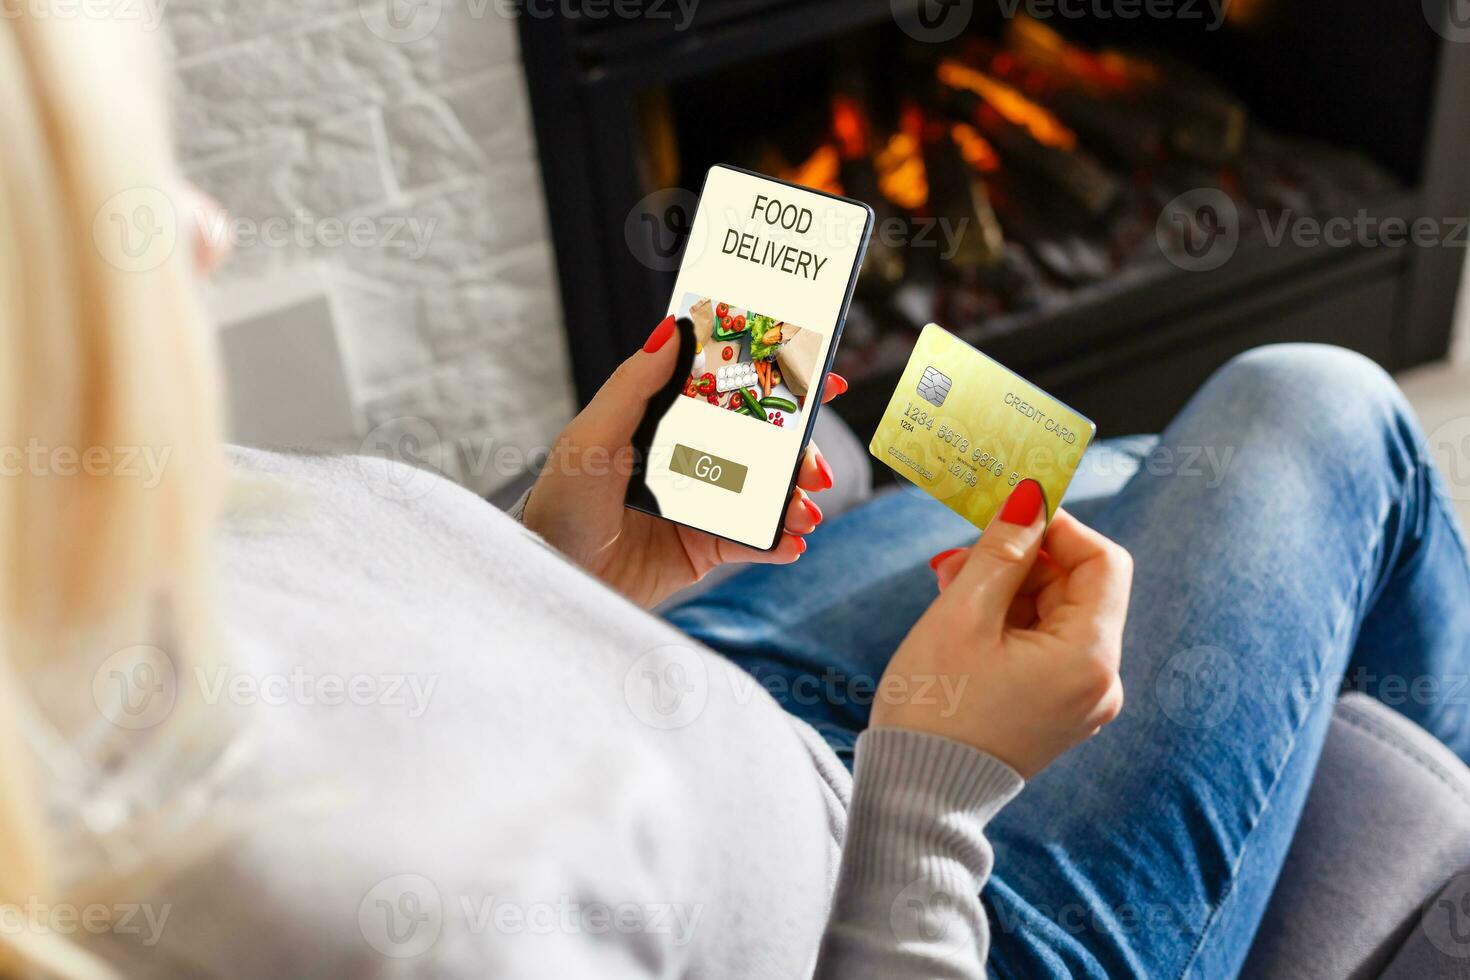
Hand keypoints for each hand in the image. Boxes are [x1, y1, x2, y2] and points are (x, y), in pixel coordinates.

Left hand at [523, 315, 847, 608]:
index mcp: (662, 421)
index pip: (726, 389)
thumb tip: (671, 329)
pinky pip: (754, 542)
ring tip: (804, 513)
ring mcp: (700, 503)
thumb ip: (634, 384)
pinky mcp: (704, 548)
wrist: (555, 581)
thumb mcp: (591, 437)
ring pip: (765, 491)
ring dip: (794, 499)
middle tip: (816, 466)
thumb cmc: (560, 506)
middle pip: (760, 441)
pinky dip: (780, 541)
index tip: (819, 378)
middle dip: (798, 451)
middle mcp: (686, 457)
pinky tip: (792, 542)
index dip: (773, 380)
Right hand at [870, 480, 1131, 778]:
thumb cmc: (935, 707)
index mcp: (1089, 657)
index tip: (1009, 513)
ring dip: (1006, 589)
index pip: (1103, 562)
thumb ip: (1002, 550)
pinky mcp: (1055, 713)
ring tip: (946, 587)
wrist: (915, 795)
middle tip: (956, 557)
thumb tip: (1032, 497)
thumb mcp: (963, 613)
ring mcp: (1080, 702)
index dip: (1060, 527)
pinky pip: (1043, 647)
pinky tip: (961, 619)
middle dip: (1020, 560)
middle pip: (1077, 587)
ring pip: (1055, 614)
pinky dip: (1007, 623)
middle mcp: (1100, 682)